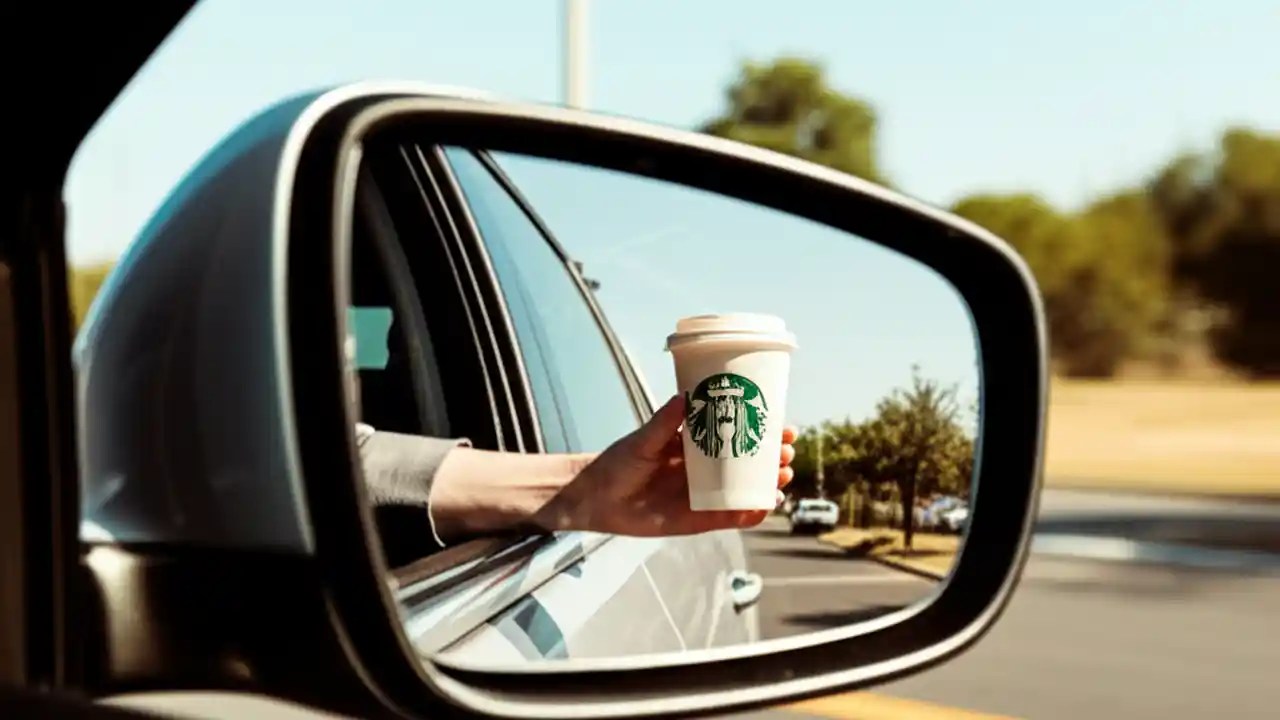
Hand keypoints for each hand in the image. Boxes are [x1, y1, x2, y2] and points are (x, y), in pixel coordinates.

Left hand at [535, 394, 796, 535]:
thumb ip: (665, 423)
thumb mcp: (643, 440)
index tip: (783, 427)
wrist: (596, 498)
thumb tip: (686, 397)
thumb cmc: (617, 463)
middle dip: (772, 460)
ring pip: (744, 492)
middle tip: (786, 453)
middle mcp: (705, 471)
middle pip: (748, 465)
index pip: (737, 437)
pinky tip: (765, 507)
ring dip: (767, 486)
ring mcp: (703, 496)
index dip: (763, 432)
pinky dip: (750, 514)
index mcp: (696, 446)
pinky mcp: (697, 520)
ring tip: (782, 477)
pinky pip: (729, 518)